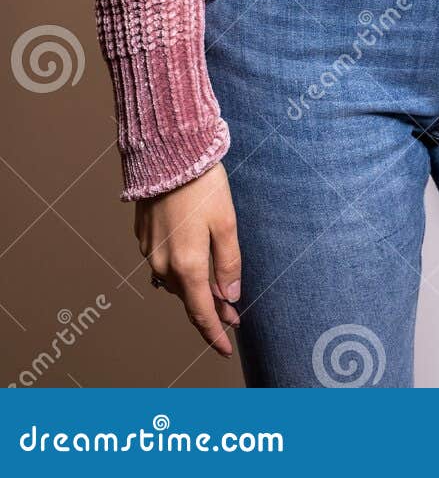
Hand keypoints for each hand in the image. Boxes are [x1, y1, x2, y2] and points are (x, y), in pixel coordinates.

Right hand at [134, 160, 241, 357]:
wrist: (166, 152)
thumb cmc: (202, 185)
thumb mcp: (226, 223)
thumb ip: (229, 263)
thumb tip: (230, 297)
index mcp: (187, 266)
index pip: (202, 313)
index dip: (215, 334)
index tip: (226, 350)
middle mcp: (164, 265)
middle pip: (189, 298)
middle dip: (210, 310)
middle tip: (232, 318)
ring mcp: (150, 251)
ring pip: (175, 281)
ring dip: (194, 288)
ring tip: (216, 290)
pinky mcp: (143, 235)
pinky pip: (163, 262)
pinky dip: (179, 268)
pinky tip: (192, 260)